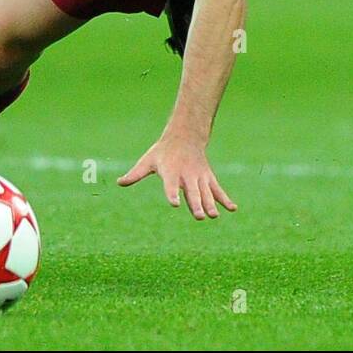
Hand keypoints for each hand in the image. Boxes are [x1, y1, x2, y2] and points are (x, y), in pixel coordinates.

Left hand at [117, 136, 236, 219]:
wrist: (185, 136)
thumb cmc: (163, 152)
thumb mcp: (148, 160)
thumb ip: (135, 174)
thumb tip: (119, 182)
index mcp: (171, 172)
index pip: (170, 185)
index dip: (172, 194)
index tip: (174, 203)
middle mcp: (186, 176)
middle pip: (192, 192)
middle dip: (196, 204)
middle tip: (200, 217)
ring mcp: (199, 177)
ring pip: (206, 192)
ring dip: (210, 204)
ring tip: (213, 216)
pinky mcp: (208, 178)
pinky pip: (218, 190)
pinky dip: (225, 199)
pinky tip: (232, 209)